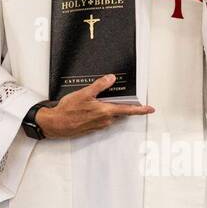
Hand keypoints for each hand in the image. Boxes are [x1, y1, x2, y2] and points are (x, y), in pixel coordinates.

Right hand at [36, 75, 153, 139]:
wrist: (56, 124)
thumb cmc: (68, 111)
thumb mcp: (84, 93)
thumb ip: (100, 86)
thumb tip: (111, 78)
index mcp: (105, 112)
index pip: (128, 110)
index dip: (140, 110)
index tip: (150, 109)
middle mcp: (105, 121)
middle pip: (119, 112)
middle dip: (121, 105)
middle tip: (119, 98)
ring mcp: (99, 126)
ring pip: (110, 116)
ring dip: (108, 109)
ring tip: (99, 101)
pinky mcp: (92, 129)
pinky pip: (102, 120)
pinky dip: (100, 113)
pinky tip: (91, 108)